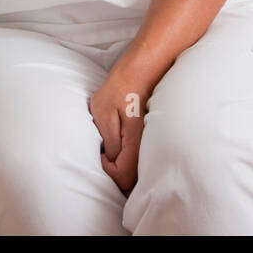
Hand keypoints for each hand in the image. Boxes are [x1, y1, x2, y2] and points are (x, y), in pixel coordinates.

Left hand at [88, 69, 147, 194]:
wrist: (139, 73)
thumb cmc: (119, 89)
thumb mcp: (104, 113)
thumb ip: (109, 142)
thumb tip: (111, 161)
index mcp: (136, 143)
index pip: (123, 176)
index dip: (108, 170)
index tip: (102, 154)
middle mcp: (147, 147)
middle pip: (133, 180)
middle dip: (117, 172)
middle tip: (105, 154)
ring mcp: (151, 143)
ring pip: (138, 171)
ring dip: (123, 165)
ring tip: (111, 148)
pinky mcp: (149, 139)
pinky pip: (140, 159)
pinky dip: (128, 158)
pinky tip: (119, 143)